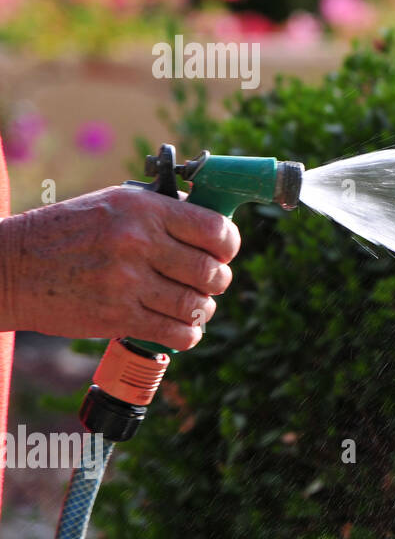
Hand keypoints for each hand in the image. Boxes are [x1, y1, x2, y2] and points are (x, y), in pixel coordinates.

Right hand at [0, 186, 240, 350]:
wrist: (10, 267)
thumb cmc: (67, 233)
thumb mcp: (113, 204)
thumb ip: (161, 212)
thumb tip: (212, 225)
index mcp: (142, 210)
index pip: (214, 229)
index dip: (228, 244)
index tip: (223, 251)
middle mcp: (137, 243)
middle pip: (211, 271)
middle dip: (218, 280)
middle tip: (208, 282)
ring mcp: (127, 282)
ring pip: (196, 305)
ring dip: (202, 310)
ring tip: (194, 306)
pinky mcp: (116, 316)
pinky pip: (175, 333)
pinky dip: (187, 334)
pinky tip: (182, 329)